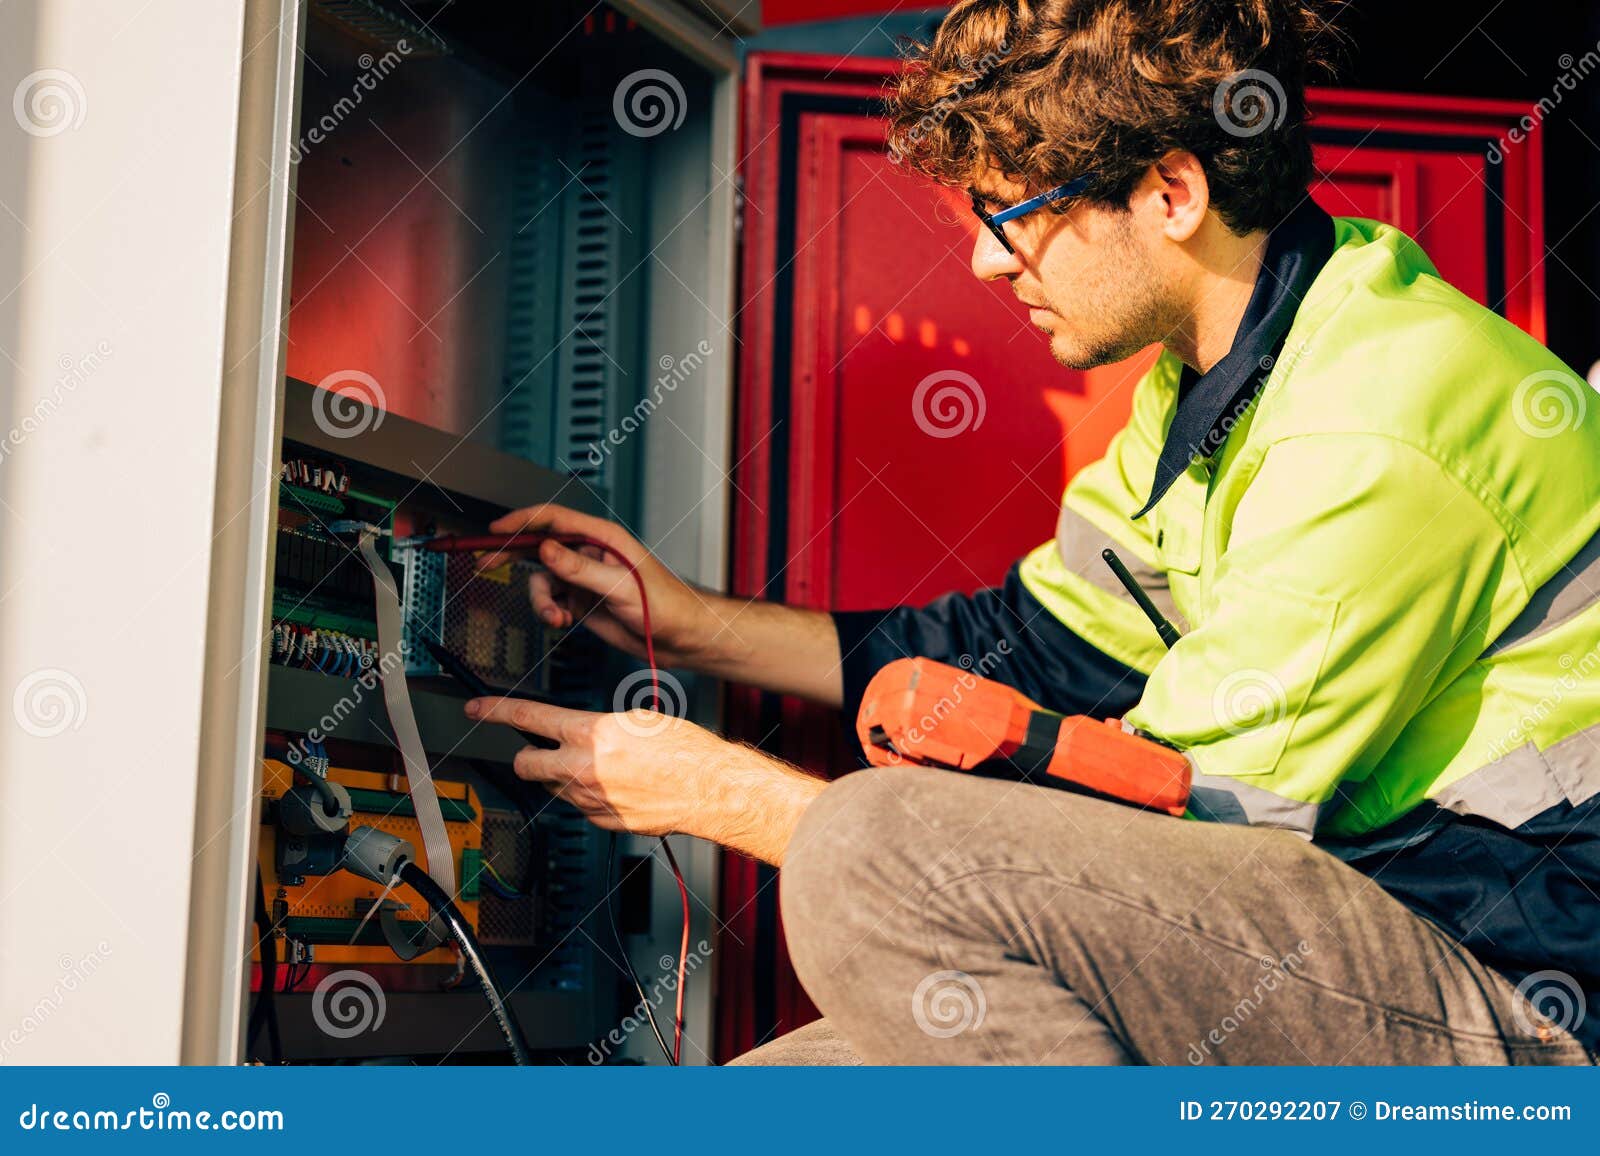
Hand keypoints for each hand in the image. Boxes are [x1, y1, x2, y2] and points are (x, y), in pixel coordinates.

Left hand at [464, 696, 826, 864]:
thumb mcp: (636, 719)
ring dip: (563, 777)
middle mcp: (583, 768)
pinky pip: (580, 807)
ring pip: (553, 788)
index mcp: (590, 733)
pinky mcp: (602, 822)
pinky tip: (616, 788)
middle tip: (538, 751)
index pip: (528, 718)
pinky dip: (589, 797)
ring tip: (599, 768)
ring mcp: (590, 799)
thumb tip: (577, 730)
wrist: (711, 788)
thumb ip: (597, 726)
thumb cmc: (685, 749)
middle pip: (526, 764)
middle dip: (527, 757)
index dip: (496, 712)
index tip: (477, 710)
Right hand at [486, 503, 726, 667]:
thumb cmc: (666, 606)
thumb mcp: (620, 586)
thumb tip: (547, 550)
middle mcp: (590, 553)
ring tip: (553, 616)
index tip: (494, 530)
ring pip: (543, 579)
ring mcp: (585, 577)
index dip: (521, 521)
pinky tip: (561, 622)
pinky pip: (553, 599)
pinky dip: (550, 611)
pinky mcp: (584, 600)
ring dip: (541, 599)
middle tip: (486, 563)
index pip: (554, 519)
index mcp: (602, 538)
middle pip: (539, 544)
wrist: (680, 638)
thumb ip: (581, 569)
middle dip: (512, 554)